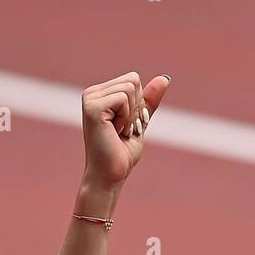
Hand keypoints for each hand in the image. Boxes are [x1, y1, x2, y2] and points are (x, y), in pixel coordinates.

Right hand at [80, 71, 170, 189]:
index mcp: (99, 94)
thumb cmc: (121, 154)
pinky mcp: (92, 108)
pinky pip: (124, 98)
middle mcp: (91, 93)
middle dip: (136, 108)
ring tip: (118, 132)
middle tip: (121, 130)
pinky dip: (126, 118)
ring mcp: (90, 99)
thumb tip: (165, 78)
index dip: (138, 104)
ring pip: (130, 87)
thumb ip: (149, 100)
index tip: (125, 125)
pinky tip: (114, 131)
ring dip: (131, 115)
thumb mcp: (139, 122)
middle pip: (133, 80)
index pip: (133, 79)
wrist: (110, 176)